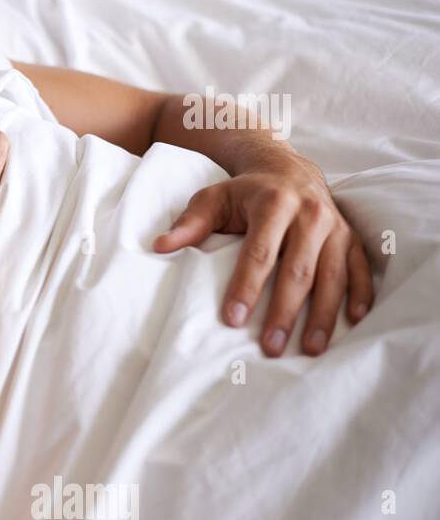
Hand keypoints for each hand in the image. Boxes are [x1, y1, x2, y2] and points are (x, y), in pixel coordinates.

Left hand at [153, 152, 373, 356]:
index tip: (232, 319)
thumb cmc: (244, 193)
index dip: (246, 287)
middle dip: (285, 311)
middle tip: (271, 347)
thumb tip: (159, 247)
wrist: (290, 171)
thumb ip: (189, 224)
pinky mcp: (352, 238)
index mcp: (274, 204)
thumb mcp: (212, 199)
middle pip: (298, 270)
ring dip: (323, 314)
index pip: (258, 252)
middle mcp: (311, 214)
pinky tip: (354, 321)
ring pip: (332, 275)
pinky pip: (360, 268)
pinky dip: (360, 294)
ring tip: (310, 348)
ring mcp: (336, 227)